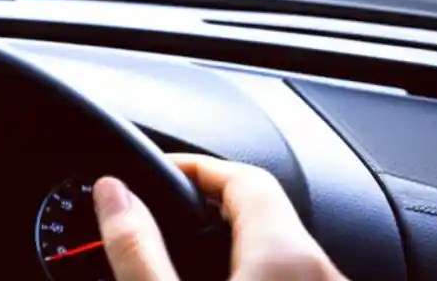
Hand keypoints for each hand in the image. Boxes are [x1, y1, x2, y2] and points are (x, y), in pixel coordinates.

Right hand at [93, 153, 346, 280]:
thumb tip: (112, 194)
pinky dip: (256, 272)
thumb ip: (138, 249)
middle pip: (265, 214)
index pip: (245, 177)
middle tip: (161, 219)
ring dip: (232, 248)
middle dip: (209, 210)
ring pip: (280, 253)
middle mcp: (325, 276)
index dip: (194, 166)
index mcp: (288, 258)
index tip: (157, 173)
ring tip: (182, 261)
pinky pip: (290, 279)